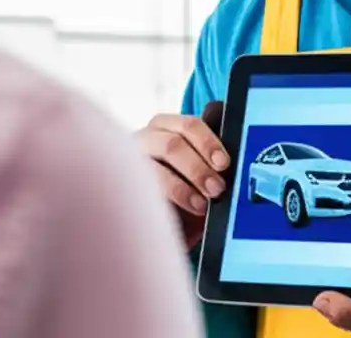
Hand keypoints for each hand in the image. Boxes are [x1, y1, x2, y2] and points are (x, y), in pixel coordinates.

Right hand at [135, 101, 228, 248]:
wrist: (162, 226)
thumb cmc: (187, 192)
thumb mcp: (202, 173)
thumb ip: (212, 158)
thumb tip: (226, 153)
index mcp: (170, 127)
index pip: (189, 125)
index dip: (208, 142)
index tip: (224, 163)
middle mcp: (148, 139)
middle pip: (172, 144)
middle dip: (198, 168)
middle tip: (217, 189)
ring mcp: (131, 162)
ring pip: (154, 169)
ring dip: (182, 187)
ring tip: (201, 205)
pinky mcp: (123, 186)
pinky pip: (141, 191)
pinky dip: (164, 202)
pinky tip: (177, 213)